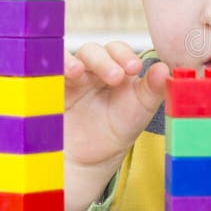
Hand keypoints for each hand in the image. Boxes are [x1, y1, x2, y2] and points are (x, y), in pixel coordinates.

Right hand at [63, 41, 168, 210]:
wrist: (88, 159)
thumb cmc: (118, 129)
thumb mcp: (139, 110)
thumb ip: (152, 89)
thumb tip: (164, 68)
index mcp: (115, 68)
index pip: (118, 51)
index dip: (125, 55)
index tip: (134, 68)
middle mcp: (91, 69)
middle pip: (94, 51)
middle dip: (104, 61)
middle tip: (115, 77)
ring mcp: (68, 78)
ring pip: (68, 57)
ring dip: (73, 61)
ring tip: (78, 72)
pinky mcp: (47, 89)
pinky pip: (45, 73)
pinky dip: (52, 69)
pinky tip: (58, 77)